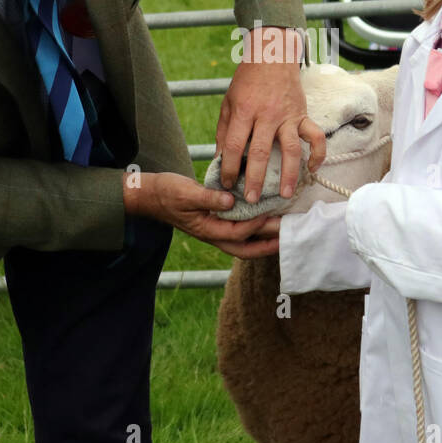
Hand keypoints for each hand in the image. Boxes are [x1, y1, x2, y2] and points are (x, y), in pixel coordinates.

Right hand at [124, 170, 279, 257]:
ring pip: (245, 244)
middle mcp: (214, 235)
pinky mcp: (217, 223)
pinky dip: (255, 230)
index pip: (236, 233)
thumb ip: (208, 198)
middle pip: (245, 249)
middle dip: (267, 245)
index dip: (255, 226)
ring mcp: (215, 231)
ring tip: (284, 232)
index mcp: (206, 230)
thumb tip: (230, 201)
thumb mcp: (186, 193)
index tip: (270, 214)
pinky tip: (268, 219)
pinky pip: (240, 232)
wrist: (152, 195)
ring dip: (264, 240)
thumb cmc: (168, 193)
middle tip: (289, 236)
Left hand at [216, 26, 325, 203]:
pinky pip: (315, 136)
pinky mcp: (303, 115)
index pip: (235, 146)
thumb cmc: (246, 81)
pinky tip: (312, 169)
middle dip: (256, 180)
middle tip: (251, 199)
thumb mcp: (228, 104)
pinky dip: (317, 153)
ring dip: (289, 175)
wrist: (272, 56)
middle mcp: (267, 115)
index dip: (230, 168)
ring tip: (285, 195)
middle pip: (262, 153)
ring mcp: (288, 116)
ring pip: (291, 150)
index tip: (227, 184)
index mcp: (245, 112)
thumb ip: (225, 132)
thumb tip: (221, 161)